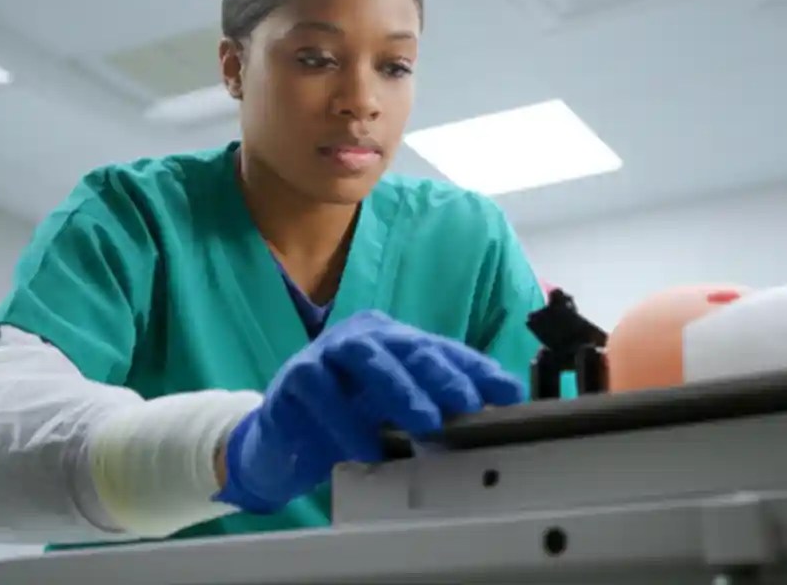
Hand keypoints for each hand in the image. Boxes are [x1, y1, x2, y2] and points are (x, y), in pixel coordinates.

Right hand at [214, 310, 524, 512]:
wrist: (278, 444)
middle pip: (408, 348)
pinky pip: (324, 393)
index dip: (476, 369)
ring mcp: (325, 351)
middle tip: (470, 403)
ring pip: (368, 359)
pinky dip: (348, 423)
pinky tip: (367, 449)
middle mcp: (361, 337)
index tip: (508, 393)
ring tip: (426, 422)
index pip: (441, 349)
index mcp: (391, 340)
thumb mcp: (393, 417)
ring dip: (400, 390)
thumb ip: (430, 410)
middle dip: (444, 374)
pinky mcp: (294, 376)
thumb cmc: (343, 425)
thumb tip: (488, 418)